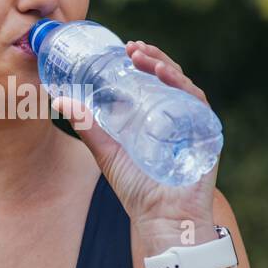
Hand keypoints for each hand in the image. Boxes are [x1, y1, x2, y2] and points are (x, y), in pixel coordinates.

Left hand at [50, 39, 219, 250]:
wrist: (163, 220)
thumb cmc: (139, 191)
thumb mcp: (107, 154)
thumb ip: (88, 127)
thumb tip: (61, 99)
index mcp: (157, 119)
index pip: (153, 82)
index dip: (142, 63)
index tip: (124, 49)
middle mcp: (177, 117)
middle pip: (169, 78)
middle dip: (151, 58)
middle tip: (131, 47)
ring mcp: (193, 123)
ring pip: (183, 84)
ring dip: (163, 65)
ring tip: (141, 55)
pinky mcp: (206, 132)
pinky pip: (197, 100)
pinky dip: (180, 84)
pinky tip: (163, 73)